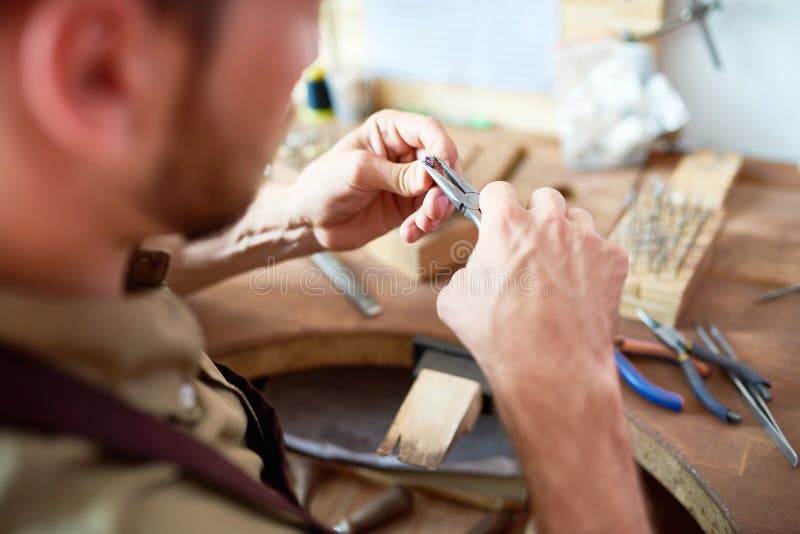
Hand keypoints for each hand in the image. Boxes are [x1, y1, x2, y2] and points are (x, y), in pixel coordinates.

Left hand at [290, 110, 458, 250]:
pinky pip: (430, 214)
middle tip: (434, 209)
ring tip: (421, 226)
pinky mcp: (407, 206)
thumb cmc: (323, 184)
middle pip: (444, 163)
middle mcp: (405, 152)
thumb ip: (396, 174)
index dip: (443, 149)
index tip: (445, 172)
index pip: (429, 131)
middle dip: (443, 188)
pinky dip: (425, 225)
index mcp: (390, 130)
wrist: (309, 220)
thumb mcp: (357, 172)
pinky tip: (408, 234)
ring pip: (441, 191)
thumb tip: (431, 176)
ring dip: (437, 211)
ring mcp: (409, 181)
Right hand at [437, 183, 628, 389]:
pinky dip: (591, 263)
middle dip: (535, 215)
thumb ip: (464, 272)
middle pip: (544, 197)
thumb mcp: (455, 301)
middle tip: (529, 245)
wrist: (551, 368)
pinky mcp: (614, 260)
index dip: (493, 205)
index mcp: (507, 225)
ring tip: (557, 269)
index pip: (498, 190)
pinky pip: (602, 248)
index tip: (494, 216)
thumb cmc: (500, 337)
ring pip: (577, 219)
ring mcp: (586, 239)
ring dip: (566, 235)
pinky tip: (579, 289)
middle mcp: (549, 223)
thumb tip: (473, 272)